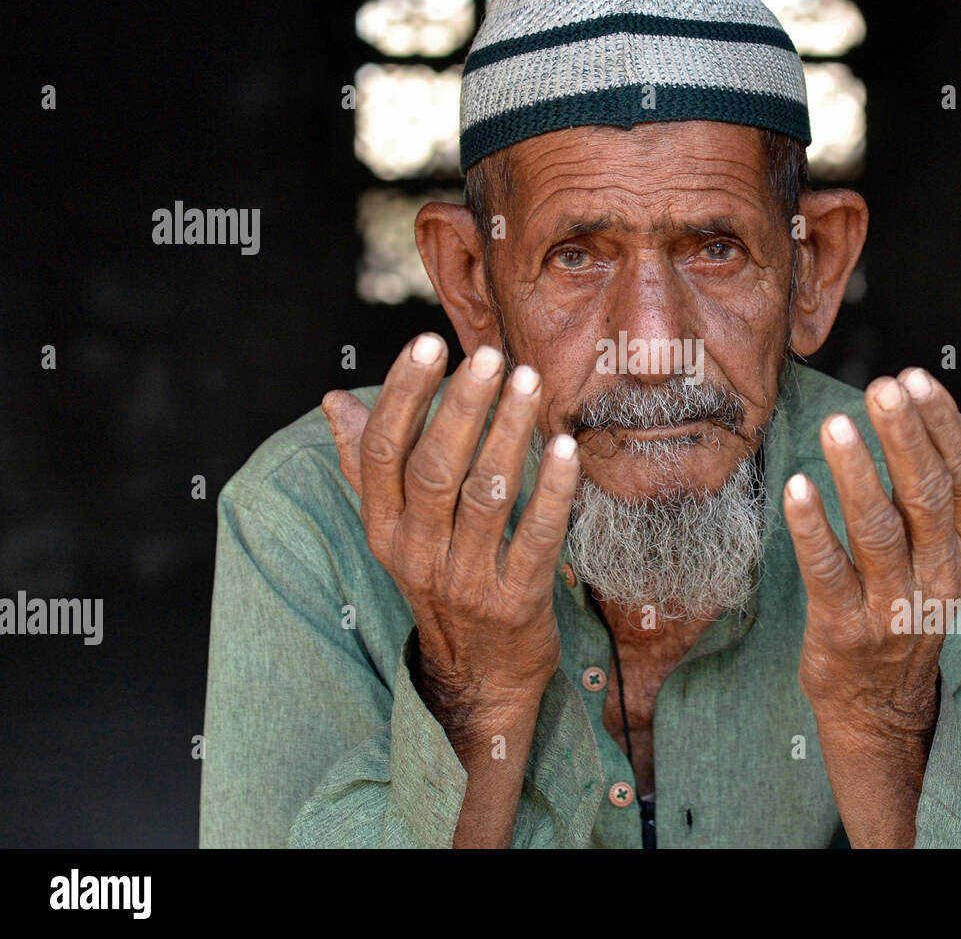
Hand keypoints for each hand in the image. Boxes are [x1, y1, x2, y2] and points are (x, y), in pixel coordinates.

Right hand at [321, 334, 579, 739]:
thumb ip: (368, 465)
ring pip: (485, 495)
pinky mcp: (514, 602)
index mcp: (384, 528)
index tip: (428, 342)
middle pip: (434, 468)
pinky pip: (535, 538)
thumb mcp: (396, 531)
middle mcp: (416, 553)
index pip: (383, 451)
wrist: (479, 677)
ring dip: (509, 434)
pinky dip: (553, 492)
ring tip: (530, 383)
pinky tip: (567, 450)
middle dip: (462, 406)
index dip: (404, 394)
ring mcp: (465, 580)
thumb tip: (335, 400)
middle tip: (489, 356)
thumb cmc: (440, 580)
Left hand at [783, 367, 960, 739]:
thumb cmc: (911, 603)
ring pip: (880, 531)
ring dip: (858, 474)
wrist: (879, 702)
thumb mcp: (952, 549)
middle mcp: (940, 578)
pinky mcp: (845, 627)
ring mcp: (892, 606)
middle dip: (906, 439)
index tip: (915, 379)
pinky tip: (798, 486)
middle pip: (929, 499)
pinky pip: (826, 571)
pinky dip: (812, 528)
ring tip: (837, 424)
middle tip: (883, 388)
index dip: (943, 427)